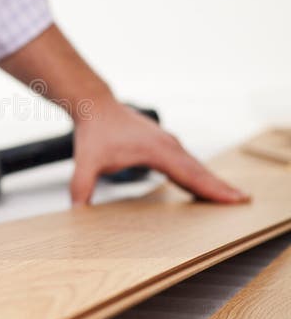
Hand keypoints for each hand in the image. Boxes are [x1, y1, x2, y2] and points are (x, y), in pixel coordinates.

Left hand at [71, 98, 250, 205]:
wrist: (95, 106)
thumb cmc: (94, 132)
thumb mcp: (86, 162)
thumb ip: (82, 187)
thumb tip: (76, 211)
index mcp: (156, 150)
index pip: (189, 173)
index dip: (210, 188)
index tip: (232, 198)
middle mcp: (168, 145)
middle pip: (199, 170)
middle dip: (221, 186)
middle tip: (243, 201)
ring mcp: (168, 143)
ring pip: (195, 166)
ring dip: (212, 181)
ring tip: (231, 197)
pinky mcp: (164, 144)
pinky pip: (187, 163)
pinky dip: (199, 174)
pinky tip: (204, 186)